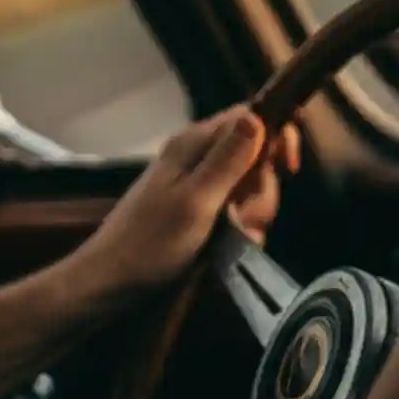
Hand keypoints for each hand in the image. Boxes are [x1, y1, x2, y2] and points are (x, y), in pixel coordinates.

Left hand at [77, 105, 299, 292]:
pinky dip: (240, 230)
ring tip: (235, 239)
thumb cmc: (150, 243)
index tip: (288, 169)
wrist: (110, 283)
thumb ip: (228, 160)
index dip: (276, 135)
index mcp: (194, 144)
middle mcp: (197, 156)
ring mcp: (197, 185)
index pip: (251, 115)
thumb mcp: (196, 201)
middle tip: (244, 219)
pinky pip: (235, 211)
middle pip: (255, 156)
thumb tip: (258, 115)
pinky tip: (230, 248)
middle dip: (261, 190)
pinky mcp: (197, 211)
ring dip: (252, 215)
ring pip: (248, 188)